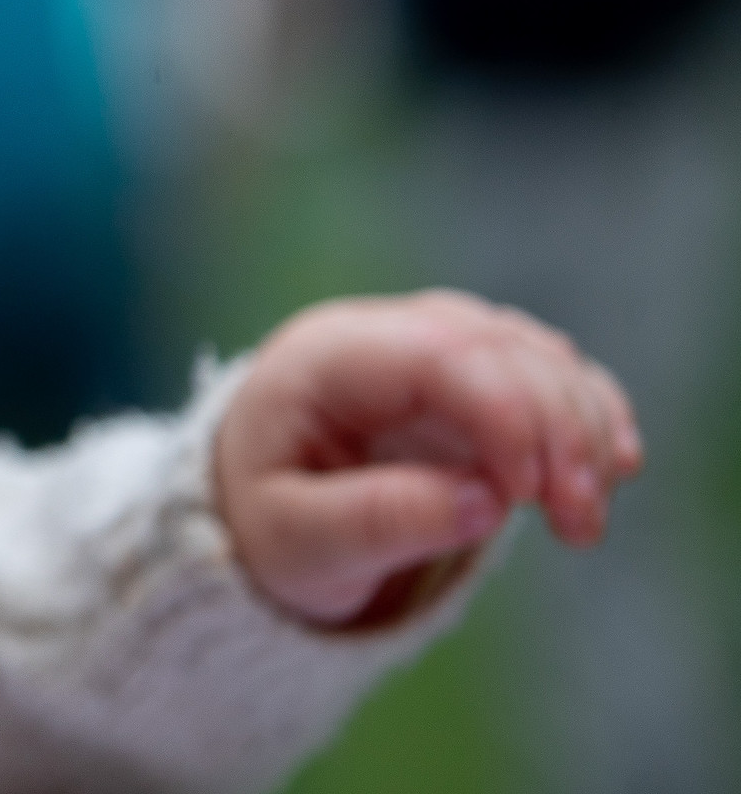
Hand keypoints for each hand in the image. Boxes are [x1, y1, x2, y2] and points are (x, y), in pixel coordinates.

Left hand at [213, 291, 639, 627]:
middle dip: (559, 430)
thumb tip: (485, 502)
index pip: (435, 353)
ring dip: (584, 427)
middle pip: (496, 347)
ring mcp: (430, 346)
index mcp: (323, 358)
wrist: (259, 509)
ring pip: (533, 353)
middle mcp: (381, 334)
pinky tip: (614, 466)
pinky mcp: (471, 375)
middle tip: (581, 526)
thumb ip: (378, 520)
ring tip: (585, 520)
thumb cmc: (266, 519)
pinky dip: (589, 411)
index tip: (528, 497)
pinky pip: (547, 370)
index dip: (505, 414)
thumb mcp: (296, 539)